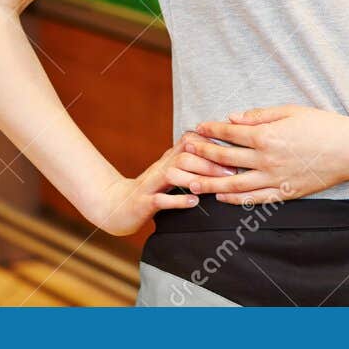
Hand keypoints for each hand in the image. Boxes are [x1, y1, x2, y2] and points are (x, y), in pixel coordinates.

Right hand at [79, 141, 234, 234]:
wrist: (117, 206)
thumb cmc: (151, 190)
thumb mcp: (170, 172)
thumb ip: (191, 163)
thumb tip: (224, 156)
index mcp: (168, 159)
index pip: (190, 142)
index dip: (210, 143)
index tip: (232, 150)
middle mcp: (160, 168)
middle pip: (184, 156)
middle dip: (209, 163)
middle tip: (231, 171)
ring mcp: (150, 185)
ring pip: (172, 174)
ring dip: (195, 178)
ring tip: (214, 184)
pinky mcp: (143, 202)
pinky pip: (160, 199)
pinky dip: (178, 200)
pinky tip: (194, 202)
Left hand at [175, 105, 348, 204]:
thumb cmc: (324, 125)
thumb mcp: (291, 111)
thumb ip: (260, 115)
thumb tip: (233, 118)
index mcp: (267, 136)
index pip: (230, 134)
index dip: (211, 130)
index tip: (197, 128)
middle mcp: (266, 160)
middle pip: (225, 158)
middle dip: (202, 154)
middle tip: (184, 151)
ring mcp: (274, 179)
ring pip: (234, 184)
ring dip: (210, 183)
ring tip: (190, 181)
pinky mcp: (285, 192)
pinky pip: (254, 199)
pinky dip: (235, 199)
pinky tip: (222, 197)